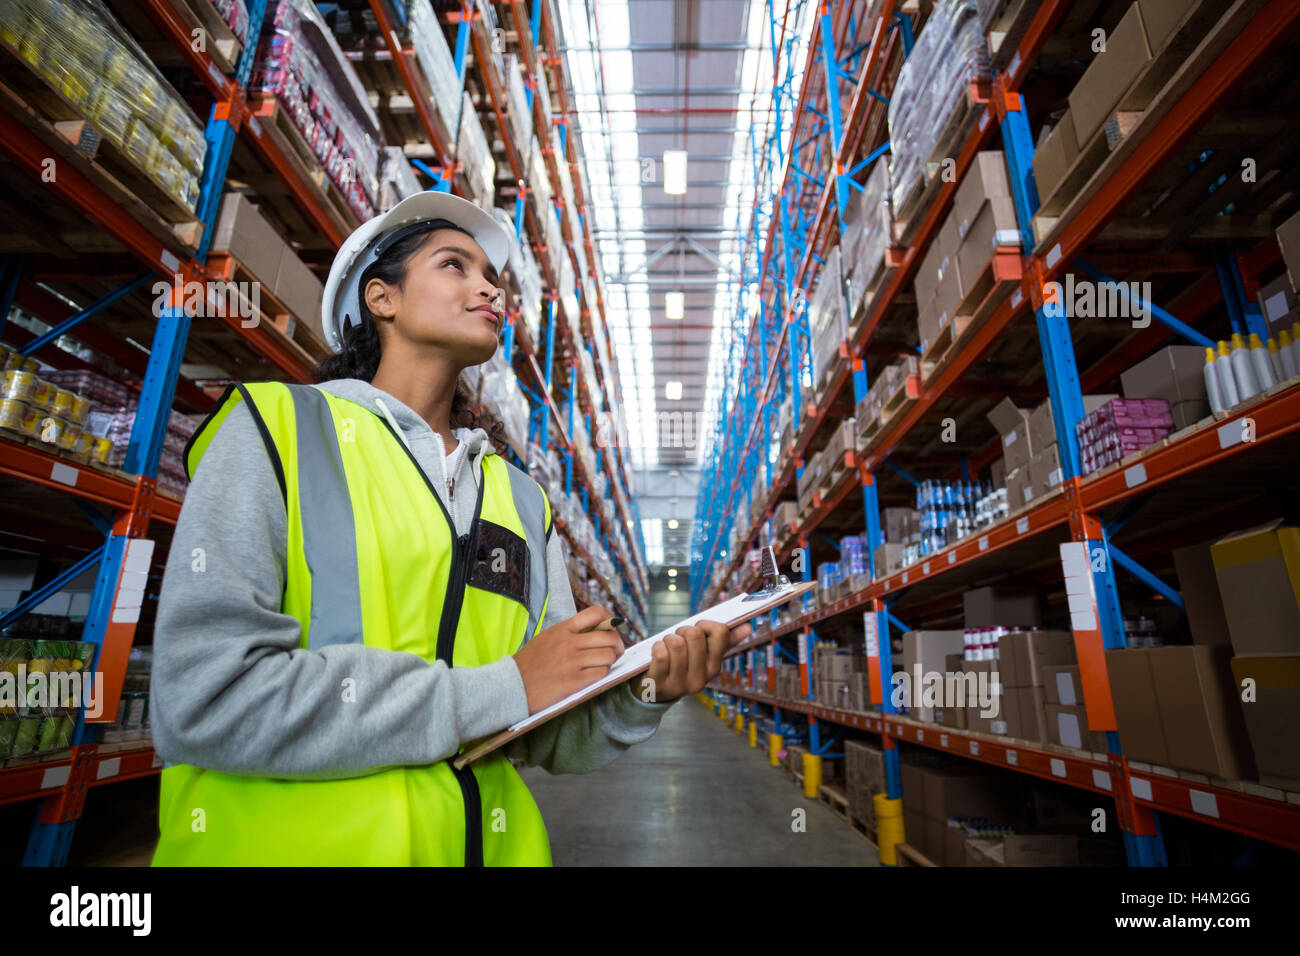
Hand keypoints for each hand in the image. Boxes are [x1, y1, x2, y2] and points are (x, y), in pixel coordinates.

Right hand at [513, 605, 623, 713]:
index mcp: (562, 629)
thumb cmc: (529, 664)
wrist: (511, 685)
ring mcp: (572, 662)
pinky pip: (601, 673)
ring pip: (608, 655)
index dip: (611, 620)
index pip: (596, 613)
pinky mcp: (574, 681)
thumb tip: (596, 631)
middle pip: (609, 636)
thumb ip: (568, 633)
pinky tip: (594, 676)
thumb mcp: (546, 638)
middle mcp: (569, 642)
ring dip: (610, 661)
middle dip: (617, 645)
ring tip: (603, 665)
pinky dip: (602, 675)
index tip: (613, 628)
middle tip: (615, 651)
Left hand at [629, 619, 752, 703]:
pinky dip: (656, 647)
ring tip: (667, 647)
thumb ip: (724, 641)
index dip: (706, 624)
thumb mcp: (702, 655)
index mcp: (714, 668)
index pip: (720, 632)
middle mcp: (700, 679)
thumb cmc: (681, 665)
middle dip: (683, 631)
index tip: (698, 630)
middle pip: (695, 634)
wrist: (655, 692)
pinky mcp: (659, 684)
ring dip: (668, 639)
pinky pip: (661, 653)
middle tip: (678, 640)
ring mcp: (680, 684)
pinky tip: (657, 654)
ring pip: (676, 643)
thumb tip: (747, 626)